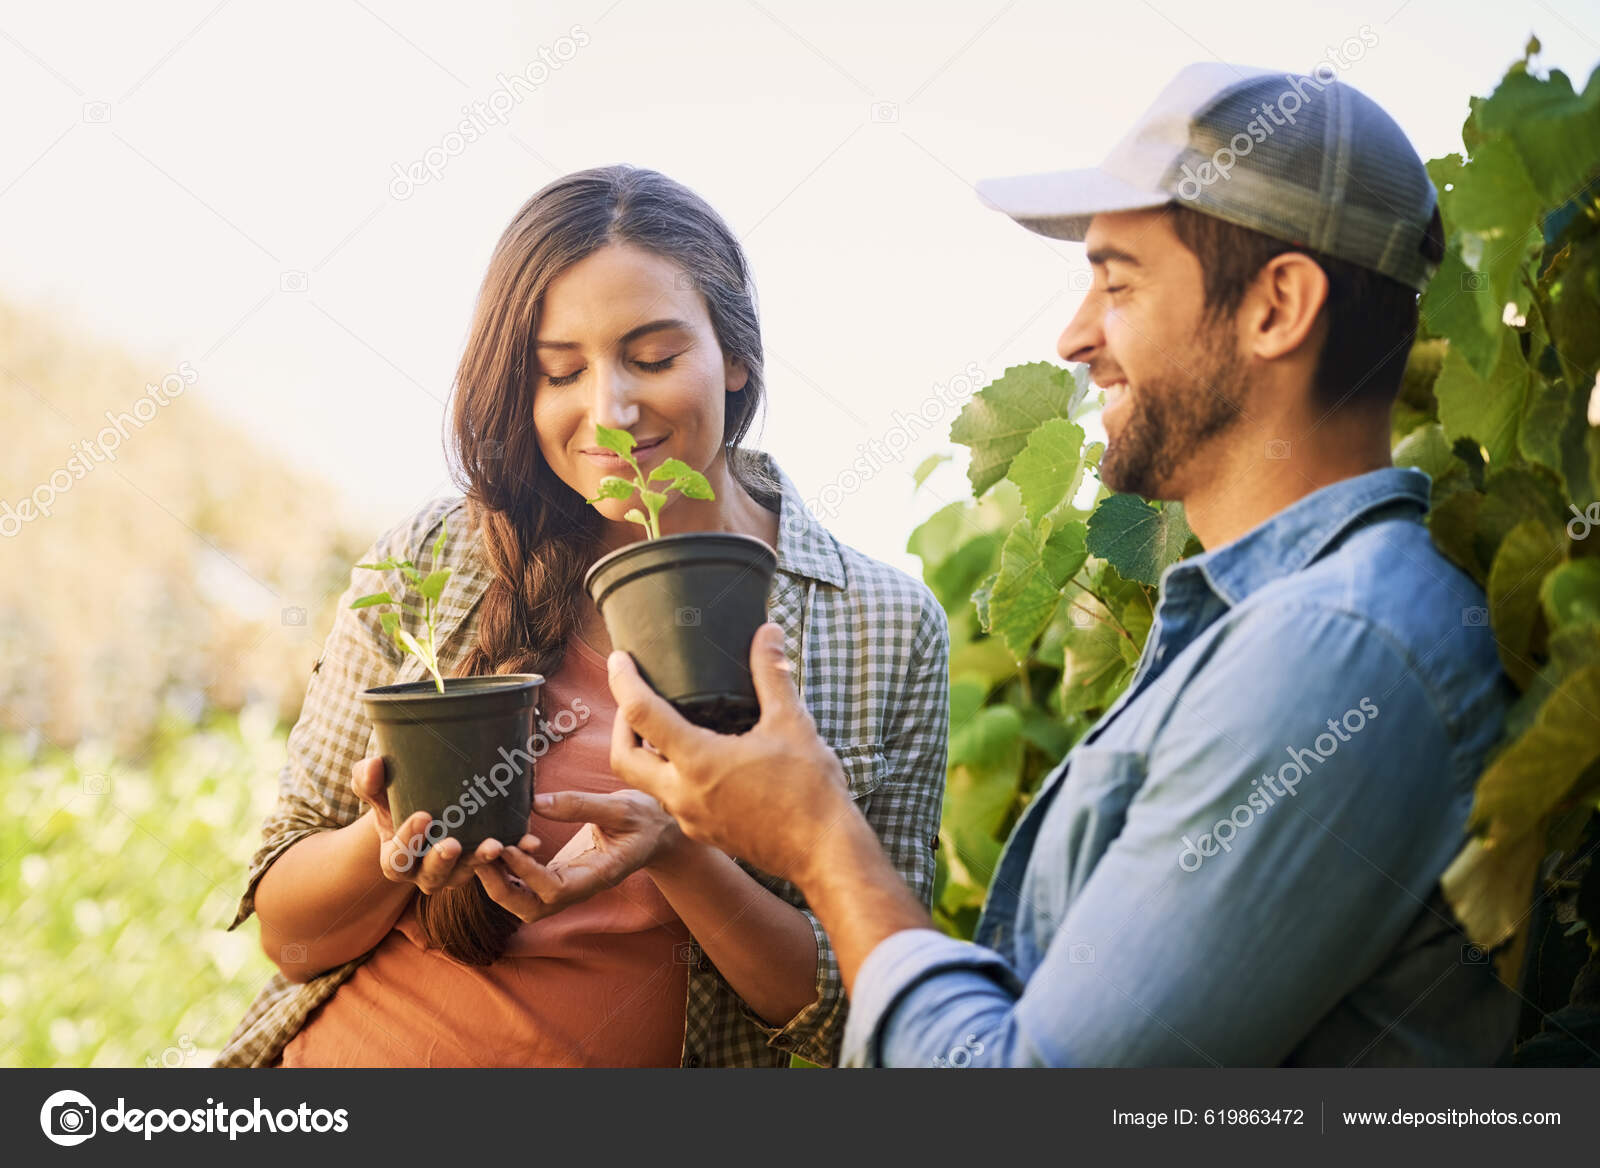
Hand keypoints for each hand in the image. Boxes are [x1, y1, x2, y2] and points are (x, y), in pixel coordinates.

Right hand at [351, 757, 514, 895]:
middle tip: (453, 844)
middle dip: (443, 861)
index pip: (397, 860)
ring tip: (495, 845)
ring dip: (482, 861)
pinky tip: (530, 841)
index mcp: (397, 860)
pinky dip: (517, 855)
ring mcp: (457, 872)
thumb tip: (374, 764)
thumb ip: (368, 780)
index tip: (423, 816)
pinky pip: (502, 866)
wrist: (423, 810)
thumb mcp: (378, 790)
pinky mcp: (484, 865)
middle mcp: (426, 874)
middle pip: (433, 876)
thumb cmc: (395, 800)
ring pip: (468, 874)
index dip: (407, 843)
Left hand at [475, 789, 678, 922]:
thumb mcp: (620, 806)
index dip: (527, 874)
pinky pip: (529, 888)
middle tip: (480, 859)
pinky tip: (497, 852)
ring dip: (500, 885)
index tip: (508, 848)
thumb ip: (579, 805)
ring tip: (482, 855)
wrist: (659, 832)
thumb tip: (535, 802)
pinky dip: (508, 875)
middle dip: (502, 890)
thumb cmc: (646, 819)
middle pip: (533, 909)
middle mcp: (581, 888)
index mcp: (599, 876)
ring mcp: (570, 886)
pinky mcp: (561, 877)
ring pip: (527, 904)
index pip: (556, 889)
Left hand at [606, 621, 854, 882]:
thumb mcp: (793, 723)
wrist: (825, 854)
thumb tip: (768, 632)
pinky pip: (671, 800)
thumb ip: (773, 674)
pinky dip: (670, 775)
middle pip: (623, 758)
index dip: (624, 681)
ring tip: (665, 725)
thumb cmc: (810, 791)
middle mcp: (683, 794)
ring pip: (645, 784)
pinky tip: (698, 760)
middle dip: (620, 725)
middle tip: (633, 699)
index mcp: (698, 761)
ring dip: (645, 753)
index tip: (619, 660)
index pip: (641, 713)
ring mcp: (691, 818)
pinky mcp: (706, 833)